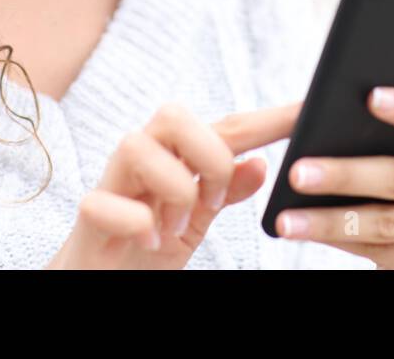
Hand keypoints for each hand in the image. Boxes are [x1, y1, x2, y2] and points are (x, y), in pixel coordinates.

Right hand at [47, 99, 301, 268]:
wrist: (95, 279)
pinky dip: (136, 223)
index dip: (267, 120)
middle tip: (213, 201)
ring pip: (135, 145)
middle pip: (172, 114)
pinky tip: (149, 242)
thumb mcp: (196, 222)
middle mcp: (141, 161)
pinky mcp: (88, 217)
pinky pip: (104, 202)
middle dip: (207, 155)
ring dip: (171, 189)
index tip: (306, 115)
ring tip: (175, 227)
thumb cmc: (145, 245)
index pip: (225, 128)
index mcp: (173, 158)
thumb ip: (224, 193)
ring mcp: (111, 184)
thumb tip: (261, 164)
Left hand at [275, 87, 393, 268]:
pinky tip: (310, 235)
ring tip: (287, 219)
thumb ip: (371, 137)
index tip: (371, 97)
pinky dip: (342, 244)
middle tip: (298, 173)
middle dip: (344, 175)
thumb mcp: (392, 157)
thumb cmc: (392, 186)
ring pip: (387, 223)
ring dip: (330, 221)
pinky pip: (386, 255)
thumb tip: (314, 118)